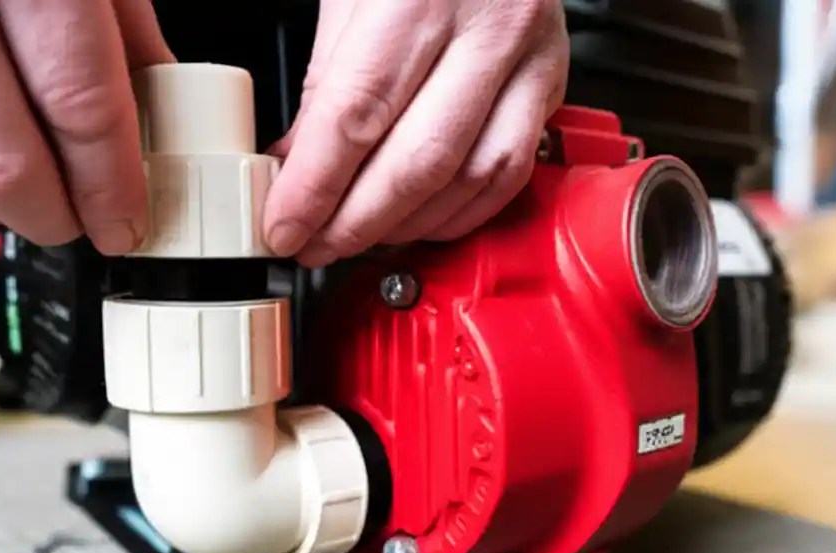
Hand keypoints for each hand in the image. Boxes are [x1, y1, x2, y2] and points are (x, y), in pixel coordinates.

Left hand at [263, 0, 568, 267]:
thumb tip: (298, 162)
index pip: (358, 115)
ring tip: (357, 238)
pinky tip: (419, 220)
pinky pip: (511, 172)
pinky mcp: (551, 79)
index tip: (283, 224)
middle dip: (355, 223)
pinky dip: (460, 212)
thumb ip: (326, 75)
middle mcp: (489, 26)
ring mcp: (531, 56)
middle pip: (418, 161)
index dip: (315, 186)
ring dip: (407, 226)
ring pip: (471, 178)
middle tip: (312, 244)